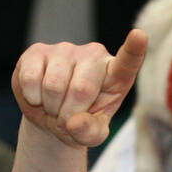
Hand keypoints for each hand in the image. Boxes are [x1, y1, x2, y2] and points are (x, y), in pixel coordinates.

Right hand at [12, 29, 146, 148]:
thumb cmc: (80, 122)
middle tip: (67, 118)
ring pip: (54, 86)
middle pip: (81, 90)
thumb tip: (73, 123)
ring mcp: (65, 50)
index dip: (133, 49)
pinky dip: (33, 98)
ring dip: (51, 108)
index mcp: (116, 75)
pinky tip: (38, 96)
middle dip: (69, 115)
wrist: (51, 116)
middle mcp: (93, 56)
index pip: (127, 62)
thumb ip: (90, 134)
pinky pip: (31, 79)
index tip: (140, 36)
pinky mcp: (38, 50)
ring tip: (55, 106)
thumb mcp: (92, 135)